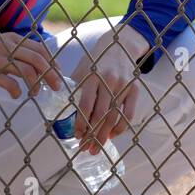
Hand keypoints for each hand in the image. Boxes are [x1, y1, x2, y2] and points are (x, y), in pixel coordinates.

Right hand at [0, 30, 64, 99]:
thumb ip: (14, 48)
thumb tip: (34, 62)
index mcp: (11, 39)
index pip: (40, 49)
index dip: (52, 62)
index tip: (58, 73)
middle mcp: (7, 46)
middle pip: (38, 61)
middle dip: (51, 75)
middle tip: (56, 87)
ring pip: (27, 72)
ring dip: (35, 85)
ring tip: (34, 93)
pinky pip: (10, 84)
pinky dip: (17, 92)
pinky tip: (16, 95)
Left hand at [72, 25, 149, 154]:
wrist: (120, 45)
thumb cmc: (96, 61)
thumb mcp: (82, 69)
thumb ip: (73, 88)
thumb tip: (60, 111)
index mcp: (92, 76)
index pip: (85, 105)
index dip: (81, 123)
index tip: (76, 136)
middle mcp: (109, 81)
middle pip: (100, 115)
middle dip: (92, 135)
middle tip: (85, 149)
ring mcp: (123, 86)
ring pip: (114, 118)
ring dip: (104, 136)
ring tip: (96, 148)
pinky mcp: (135, 89)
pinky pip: (128, 114)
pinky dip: (120, 128)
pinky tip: (111, 136)